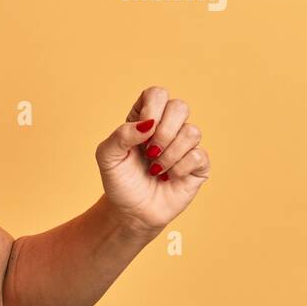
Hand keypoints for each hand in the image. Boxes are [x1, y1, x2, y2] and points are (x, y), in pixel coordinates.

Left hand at [94, 86, 211, 234]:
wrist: (130, 211)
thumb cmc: (119, 180)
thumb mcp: (107, 156)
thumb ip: (121, 134)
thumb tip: (149, 124)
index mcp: (145, 119)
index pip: (157, 94)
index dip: (152, 109)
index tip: (141, 133)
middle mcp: (168, 127)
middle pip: (180, 107)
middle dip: (163, 132)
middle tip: (149, 152)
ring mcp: (185, 145)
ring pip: (192, 131)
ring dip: (169, 154)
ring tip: (156, 169)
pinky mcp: (198, 164)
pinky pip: (199, 155)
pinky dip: (179, 168)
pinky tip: (168, 177)